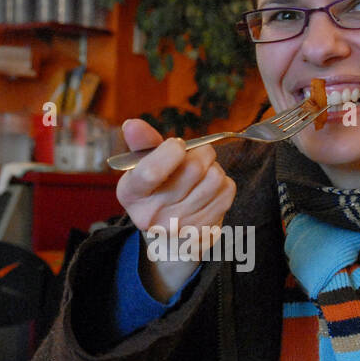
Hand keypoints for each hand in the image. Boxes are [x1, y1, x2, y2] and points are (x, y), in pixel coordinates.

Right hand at [115, 118, 236, 301]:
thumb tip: (132, 124)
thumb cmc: (156, 190)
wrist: (168, 236)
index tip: (176, 145)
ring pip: (215, 177)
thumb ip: (142, 143)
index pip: (151, 171)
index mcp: (131, 194)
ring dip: (213, 166)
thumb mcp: (143, 166)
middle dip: (200, 152)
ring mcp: (181, 225)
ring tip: (202, 173)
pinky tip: (209, 188)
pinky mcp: (205, 229)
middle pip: (193, 168)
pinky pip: (227, 190)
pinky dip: (223, 182)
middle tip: (195, 155)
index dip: (171, 151)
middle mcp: (153, 215)